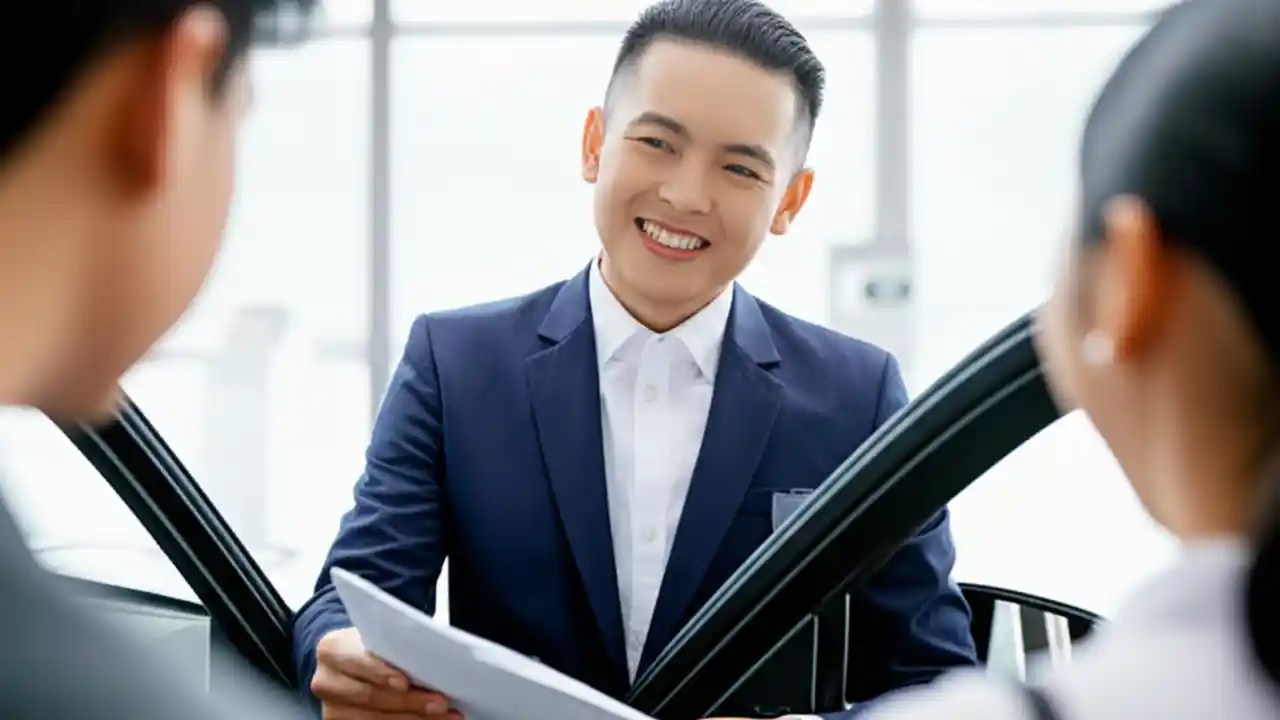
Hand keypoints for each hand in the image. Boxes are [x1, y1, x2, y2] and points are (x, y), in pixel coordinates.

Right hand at [311, 626, 462, 718]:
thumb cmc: (370, 647)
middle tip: (441, 703)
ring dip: (414, 719)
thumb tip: (433, 659)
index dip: (382, 674)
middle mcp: (326, 682)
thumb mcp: (376, 637)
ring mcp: (332, 709)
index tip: (405, 682)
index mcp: (332, 650)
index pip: (358, 662)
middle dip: (410, 702)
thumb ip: (394, 647)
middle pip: (370, 697)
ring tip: (445, 717)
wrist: (347, 664)